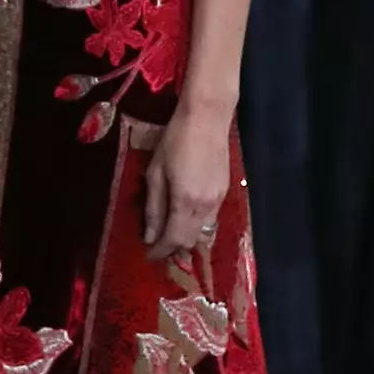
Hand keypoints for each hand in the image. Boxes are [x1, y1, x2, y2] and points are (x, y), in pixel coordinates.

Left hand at [144, 104, 231, 261]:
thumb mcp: (155, 172)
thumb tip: (149, 236)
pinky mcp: (225, 192)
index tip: (148, 255)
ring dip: (188, 239)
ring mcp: (219, 200)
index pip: (174, 239)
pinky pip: (212, 220)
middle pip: (192, 242)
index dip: (160, 251)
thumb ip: (154, 207)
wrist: (207, 117)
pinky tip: (186, 218)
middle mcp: (206, 206)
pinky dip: (198, 226)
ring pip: (205, 233)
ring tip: (171, 234)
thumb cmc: (175, 140)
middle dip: (174, 248)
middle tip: (157, 245)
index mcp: (186, 201)